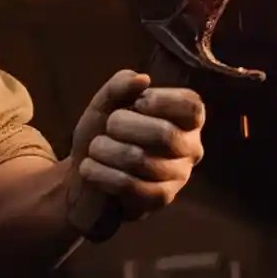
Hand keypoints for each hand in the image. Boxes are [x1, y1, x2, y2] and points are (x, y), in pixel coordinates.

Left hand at [68, 70, 205, 222]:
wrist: (84, 175)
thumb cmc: (102, 134)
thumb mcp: (104, 104)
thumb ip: (119, 85)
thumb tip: (142, 79)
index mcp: (185, 119)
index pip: (191, 107)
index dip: (161, 101)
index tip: (137, 103)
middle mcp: (190, 147)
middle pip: (165, 134)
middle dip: (123, 125)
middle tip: (108, 127)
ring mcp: (178, 176)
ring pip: (142, 160)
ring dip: (105, 150)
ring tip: (95, 149)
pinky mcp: (160, 199)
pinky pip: (131, 186)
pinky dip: (101, 174)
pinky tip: (89, 168)